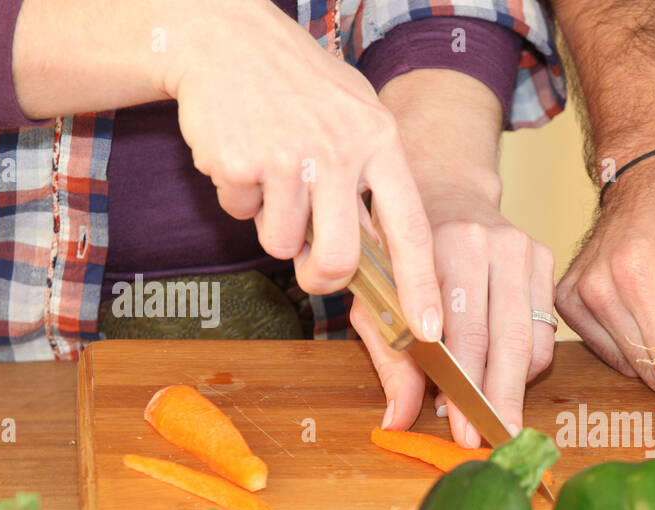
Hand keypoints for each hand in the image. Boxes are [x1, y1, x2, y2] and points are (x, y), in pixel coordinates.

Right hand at [164, 1, 441, 337]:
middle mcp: (340, 151)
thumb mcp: (357, 118)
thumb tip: (386, 259)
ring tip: (273, 175)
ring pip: (281, 242)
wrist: (225, 35)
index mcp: (381, 143)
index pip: (412, 230)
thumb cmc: (300, 86)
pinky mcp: (241, 161)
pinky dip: (239, 196)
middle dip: (320, 278)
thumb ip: (375, 183)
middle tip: (310, 270)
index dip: (421, 287)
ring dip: (272, 223)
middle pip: (339, 259)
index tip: (429, 330)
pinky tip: (244, 154)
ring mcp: (289, 156)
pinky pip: (242, 213)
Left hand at [355, 177, 555, 445]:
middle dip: (496, 399)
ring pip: (531, 340)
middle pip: (505, 341)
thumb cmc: (401, 251)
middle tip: (489, 439)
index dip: (463, 387)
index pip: (462, 333)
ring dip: (513, 388)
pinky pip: (545, 332)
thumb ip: (391, 360)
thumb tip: (396, 421)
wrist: (442, 192)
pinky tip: (503, 379)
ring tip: (493, 418)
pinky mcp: (545, 260)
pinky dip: (527, 365)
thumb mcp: (380, 297)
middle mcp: (491, 243)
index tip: (460, 430)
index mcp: (445, 244)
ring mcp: (524, 250)